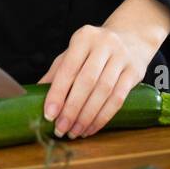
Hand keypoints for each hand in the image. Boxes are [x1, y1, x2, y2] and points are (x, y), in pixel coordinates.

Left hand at [35, 24, 156, 138]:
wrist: (132, 36)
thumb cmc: (95, 49)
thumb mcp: (74, 52)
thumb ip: (57, 72)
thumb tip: (34, 95)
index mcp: (84, 37)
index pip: (68, 68)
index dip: (58, 93)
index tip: (49, 115)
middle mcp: (104, 43)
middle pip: (86, 81)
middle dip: (72, 109)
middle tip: (61, 129)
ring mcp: (122, 56)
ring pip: (103, 92)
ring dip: (87, 117)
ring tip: (75, 132)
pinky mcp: (135, 71)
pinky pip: (118, 98)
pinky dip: (103, 117)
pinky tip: (92, 128)